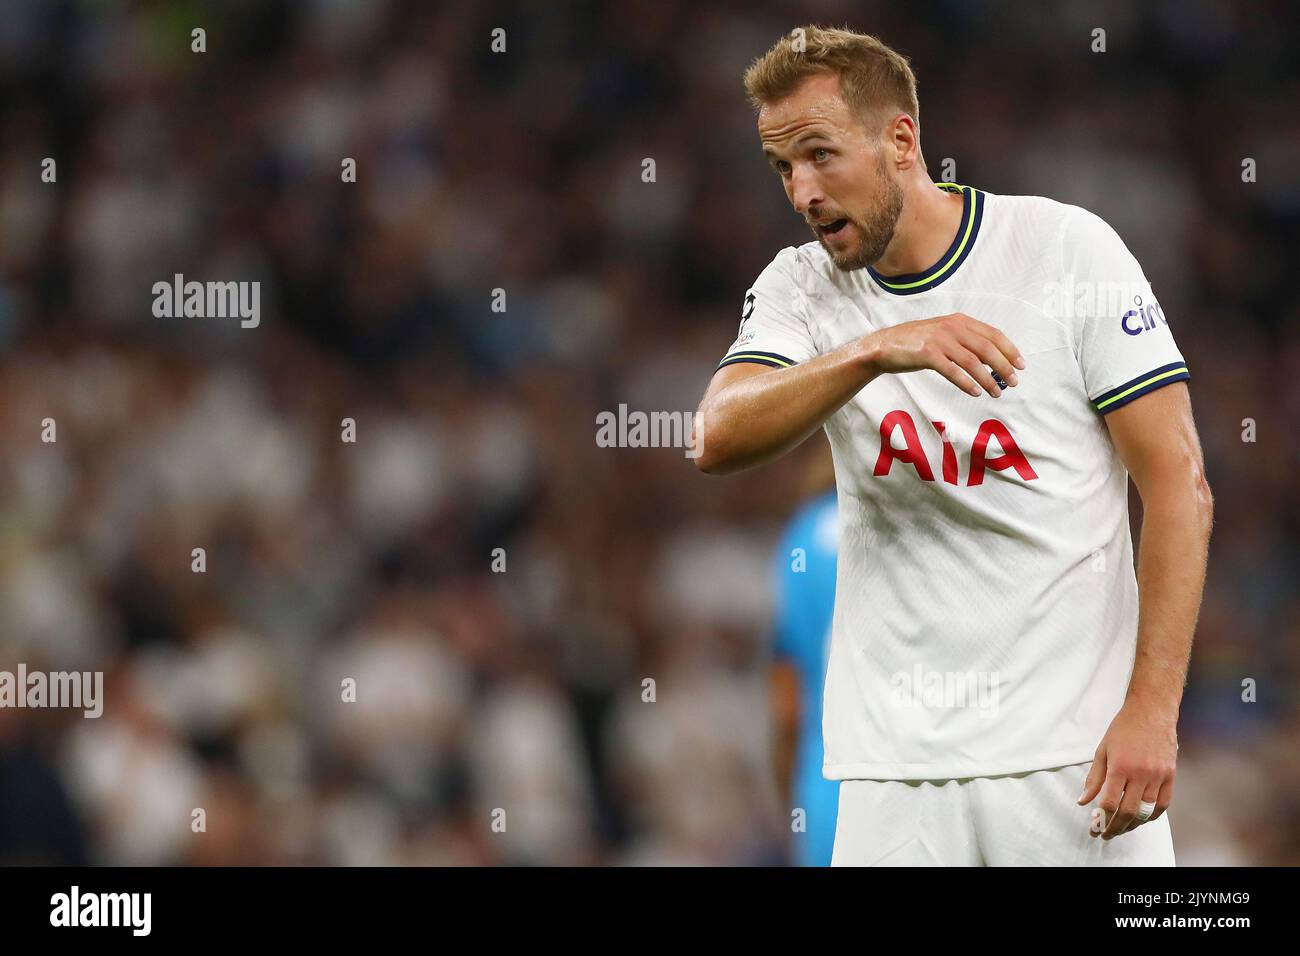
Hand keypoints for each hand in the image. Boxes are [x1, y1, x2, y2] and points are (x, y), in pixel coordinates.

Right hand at [862, 312, 1024, 397]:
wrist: (885, 345)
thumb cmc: (916, 343)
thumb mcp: (944, 335)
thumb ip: (966, 343)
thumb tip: (992, 363)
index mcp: (959, 321)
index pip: (993, 334)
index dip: (1010, 350)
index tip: (1021, 365)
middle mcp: (952, 327)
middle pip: (987, 348)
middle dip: (1004, 366)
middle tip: (1013, 382)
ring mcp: (940, 340)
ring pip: (972, 362)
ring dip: (987, 379)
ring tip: (996, 392)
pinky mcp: (927, 354)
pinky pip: (953, 371)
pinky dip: (966, 383)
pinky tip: (975, 392)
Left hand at [1077, 702, 1178, 838]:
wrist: (1152, 712)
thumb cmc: (1123, 729)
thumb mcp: (1102, 750)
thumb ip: (1094, 778)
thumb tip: (1083, 801)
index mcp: (1120, 767)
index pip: (1109, 802)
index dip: (1100, 820)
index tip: (1094, 829)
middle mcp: (1141, 774)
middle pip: (1128, 811)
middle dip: (1115, 827)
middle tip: (1106, 834)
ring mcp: (1158, 776)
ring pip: (1147, 811)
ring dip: (1133, 825)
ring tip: (1121, 829)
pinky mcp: (1170, 775)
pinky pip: (1163, 804)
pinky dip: (1152, 816)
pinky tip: (1142, 820)